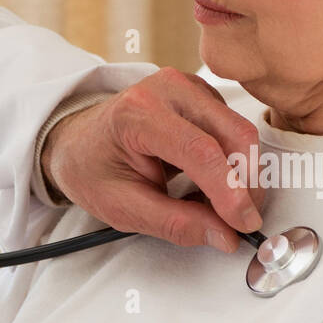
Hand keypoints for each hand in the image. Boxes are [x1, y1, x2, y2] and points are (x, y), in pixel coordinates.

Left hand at [43, 68, 266, 250]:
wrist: (76, 141)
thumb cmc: (91, 169)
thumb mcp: (122, 208)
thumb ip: (173, 223)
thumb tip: (224, 235)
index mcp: (138, 114)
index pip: (200, 151)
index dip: (229, 190)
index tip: (244, 223)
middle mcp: (168, 89)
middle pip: (233, 135)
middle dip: (246, 185)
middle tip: (240, 223)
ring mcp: (188, 87)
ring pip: (240, 133)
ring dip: (241, 176)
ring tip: (213, 205)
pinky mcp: (202, 95)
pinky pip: (233, 130)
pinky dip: (232, 164)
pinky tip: (209, 183)